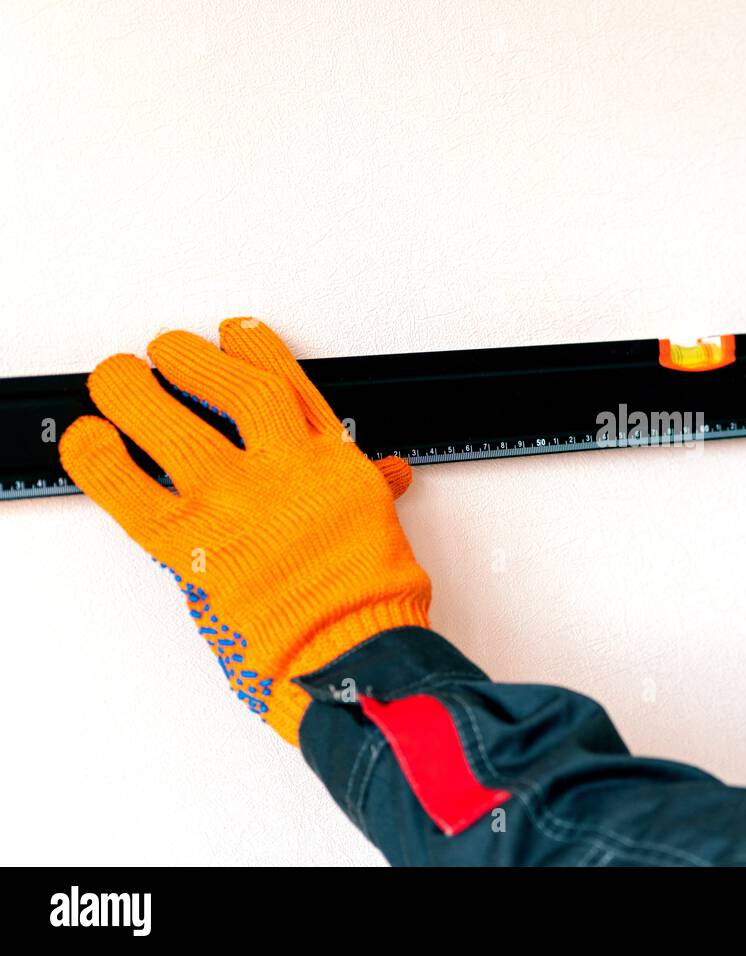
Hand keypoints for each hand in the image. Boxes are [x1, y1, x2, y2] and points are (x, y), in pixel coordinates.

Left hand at [59, 319, 431, 744]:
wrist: (350, 648)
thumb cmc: (372, 599)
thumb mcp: (381, 526)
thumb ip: (369, 488)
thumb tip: (384, 473)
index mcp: (331, 462)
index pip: (287, 385)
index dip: (255, 350)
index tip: (234, 335)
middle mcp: (282, 469)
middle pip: (228, 388)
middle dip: (191, 359)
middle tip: (166, 349)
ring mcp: (234, 502)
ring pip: (173, 424)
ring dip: (136, 391)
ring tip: (117, 376)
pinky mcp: (191, 544)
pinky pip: (131, 492)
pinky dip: (101, 462)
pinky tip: (89, 438)